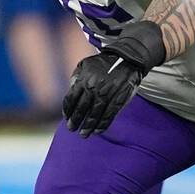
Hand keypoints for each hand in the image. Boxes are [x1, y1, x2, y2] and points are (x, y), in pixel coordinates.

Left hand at [62, 20, 164, 137]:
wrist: (127, 59)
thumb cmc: (104, 64)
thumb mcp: (86, 65)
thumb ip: (76, 77)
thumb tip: (70, 90)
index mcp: (84, 79)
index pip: (71, 99)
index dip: (68, 110)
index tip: (66, 117)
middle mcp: (94, 88)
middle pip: (81, 109)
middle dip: (75, 121)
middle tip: (72, 129)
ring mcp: (107, 94)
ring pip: (95, 115)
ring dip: (88, 126)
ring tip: (84, 134)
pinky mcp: (119, 99)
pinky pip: (109, 115)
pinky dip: (103, 125)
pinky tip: (98, 131)